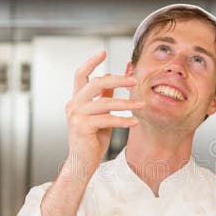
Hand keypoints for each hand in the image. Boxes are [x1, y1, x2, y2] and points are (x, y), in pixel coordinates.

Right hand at [64, 51, 144, 178]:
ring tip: (142, 104)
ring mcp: (76, 115)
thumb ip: (104, 97)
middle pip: (95, 83)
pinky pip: (107, 119)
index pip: (80, 75)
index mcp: (76, 100)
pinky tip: (134, 121)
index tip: (102, 52)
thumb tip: (114, 80)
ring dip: (127, 102)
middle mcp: (74, 105)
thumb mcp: (100, 115)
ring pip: (105, 102)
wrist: (82, 163)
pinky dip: (123, 120)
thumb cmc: (91, 140)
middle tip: (134, 80)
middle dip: (117, 79)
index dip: (91, 62)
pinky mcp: (82, 126)